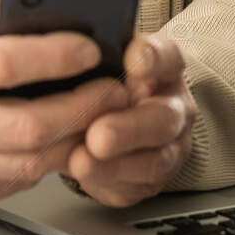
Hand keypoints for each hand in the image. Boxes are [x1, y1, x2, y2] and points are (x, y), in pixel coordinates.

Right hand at [0, 0, 128, 206]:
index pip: (5, 65)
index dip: (55, 57)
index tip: (91, 49)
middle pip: (27, 127)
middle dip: (82, 108)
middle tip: (114, 90)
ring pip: (30, 162)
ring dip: (76, 139)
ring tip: (99, 113)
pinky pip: (18, 181)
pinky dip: (48, 160)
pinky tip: (63, 136)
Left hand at [66, 32, 196, 207]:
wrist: (122, 120)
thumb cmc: (110, 84)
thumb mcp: (107, 59)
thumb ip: (98, 53)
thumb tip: (60, 47)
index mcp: (165, 70)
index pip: (168, 58)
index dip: (153, 59)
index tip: (134, 59)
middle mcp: (173, 109)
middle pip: (163, 119)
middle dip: (129, 130)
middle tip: (98, 134)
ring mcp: (168, 148)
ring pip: (153, 162)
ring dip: (115, 165)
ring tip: (81, 160)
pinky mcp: (149, 180)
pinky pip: (133, 188)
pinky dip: (106, 183)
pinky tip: (83, 174)